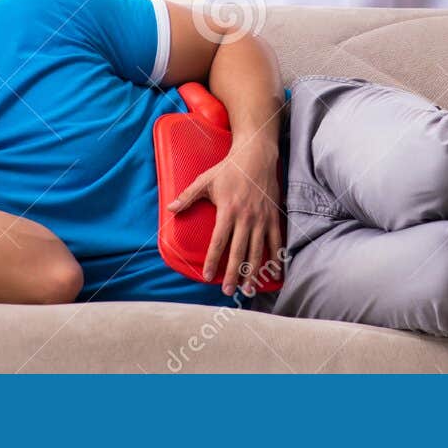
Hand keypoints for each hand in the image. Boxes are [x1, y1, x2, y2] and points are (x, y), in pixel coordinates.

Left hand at [166, 141, 284, 294]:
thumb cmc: (229, 169)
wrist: (257, 155)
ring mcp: (262, 218)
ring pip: (258, 250)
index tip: (207, 276)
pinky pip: (276, 241)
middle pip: (239, 252)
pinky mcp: (273, 217)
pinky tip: (275, 272)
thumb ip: (187, 196)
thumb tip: (170, 209)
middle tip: (229, 291)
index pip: (219, 241)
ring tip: (249, 289)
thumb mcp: (205, 180)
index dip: (212, 260)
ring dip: (254, 272)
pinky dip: (276, 257)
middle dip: (233, 274)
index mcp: (228, 210)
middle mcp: (246, 217)